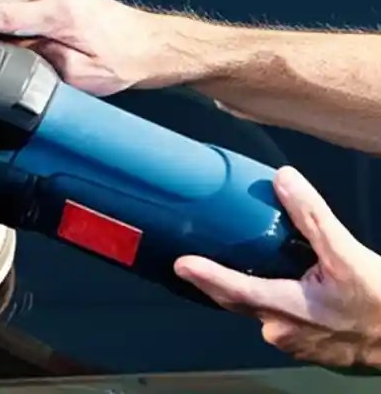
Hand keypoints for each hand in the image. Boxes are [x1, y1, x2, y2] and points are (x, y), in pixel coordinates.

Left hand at [175, 166, 380, 367]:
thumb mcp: (348, 254)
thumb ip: (312, 217)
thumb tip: (284, 179)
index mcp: (288, 310)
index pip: (234, 290)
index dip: (206, 276)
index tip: (180, 264)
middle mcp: (282, 332)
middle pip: (239, 302)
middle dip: (216, 283)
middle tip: (195, 263)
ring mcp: (294, 344)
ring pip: (259, 312)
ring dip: (248, 291)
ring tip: (239, 265)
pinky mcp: (307, 348)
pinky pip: (278, 321)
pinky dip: (272, 302)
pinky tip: (279, 284)